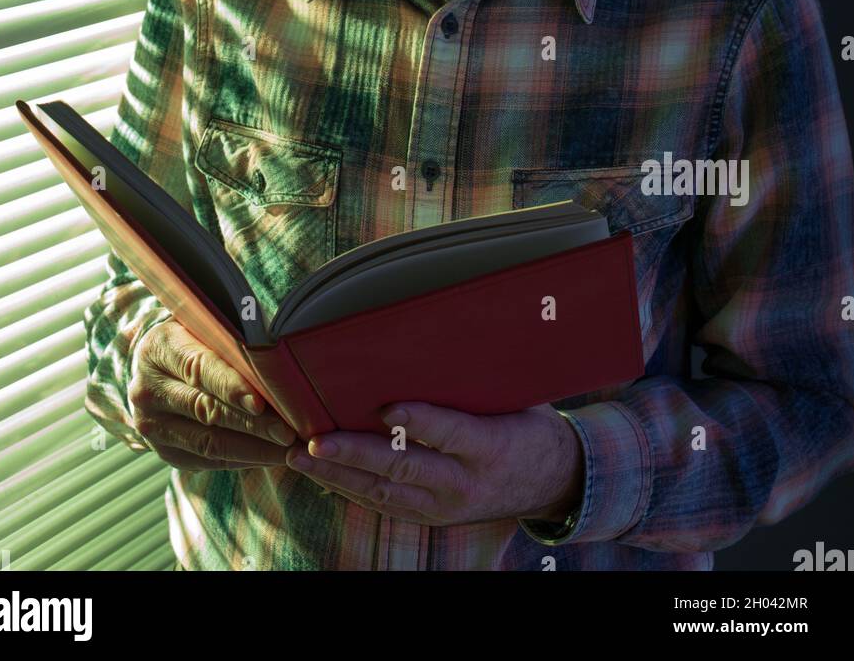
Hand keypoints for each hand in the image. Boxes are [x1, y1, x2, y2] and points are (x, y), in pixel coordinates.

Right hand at [128, 316, 296, 468]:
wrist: (158, 367)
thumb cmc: (196, 338)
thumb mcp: (206, 325)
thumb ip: (232, 337)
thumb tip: (278, 355)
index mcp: (158, 348)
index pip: (198, 368)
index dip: (230, 386)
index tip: (261, 402)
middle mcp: (147, 389)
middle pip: (205, 409)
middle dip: (252, 424)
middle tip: (288, 432)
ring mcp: (152, 425)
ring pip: (208, 443)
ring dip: (254, 449)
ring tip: (289, 449)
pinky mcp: (164, 452)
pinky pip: (209, 461)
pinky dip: (244, 459)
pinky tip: (272, 455)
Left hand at [284, 400, 583, 525]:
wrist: (553, 481)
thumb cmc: (527, 424)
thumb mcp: (513, 400)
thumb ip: (474, 382)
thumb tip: (435, 336)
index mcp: (491, 445)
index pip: (449, 433)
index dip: (417, 421)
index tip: (384, 406)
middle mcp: (465, 483)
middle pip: (404, 469)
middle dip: (355, 456)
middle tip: (316, 442)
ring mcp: (447, 507)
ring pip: (385, 493)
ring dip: (338, 476)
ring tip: (299, 457)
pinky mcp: (433, 518)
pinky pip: (385, 505)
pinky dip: (351, 489)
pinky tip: (322, 474)